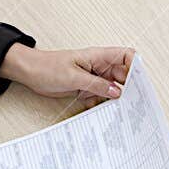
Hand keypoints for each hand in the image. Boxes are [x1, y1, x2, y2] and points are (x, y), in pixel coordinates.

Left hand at [2, 43, 134, 108]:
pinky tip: (100, 111)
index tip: (138, 83)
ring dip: (115, 99)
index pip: (126, 56)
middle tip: (132, 103)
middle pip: (123, 76)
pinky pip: (101, 97)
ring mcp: (94, 78)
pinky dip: (102, 104)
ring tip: (118, 110)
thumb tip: (117, 92)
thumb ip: (96, 85)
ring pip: (113, 88)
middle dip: (129, 88)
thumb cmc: (47, 67)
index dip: (135, 67)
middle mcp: (99, 67)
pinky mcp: (87, 88)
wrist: (30, 73)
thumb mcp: (73, 77)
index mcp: (99, 57)